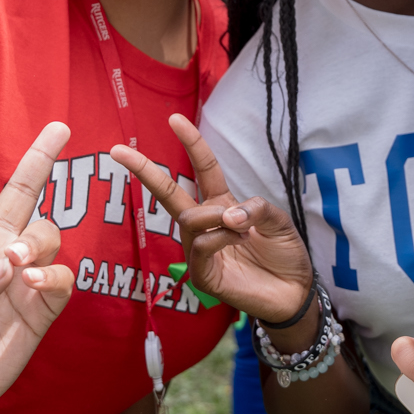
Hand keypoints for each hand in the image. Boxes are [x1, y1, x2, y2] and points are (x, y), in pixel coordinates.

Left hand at [0, 113, 75, 413]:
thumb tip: (12, 269)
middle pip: (21, 192)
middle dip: (41, 158)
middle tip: (60, 126)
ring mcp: (19, 276)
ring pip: (47, 230)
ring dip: (38, 237)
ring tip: (19, 260)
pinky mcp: (41, 306)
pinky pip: (61, 277)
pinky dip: (51, 276)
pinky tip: (33, 285)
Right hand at [111, 114, 316, 329]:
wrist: (296, 294)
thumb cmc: (285, 255)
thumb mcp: (278, 220)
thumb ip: (255, 207)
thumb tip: (226, 213)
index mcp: (223, 205)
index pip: (202, 169)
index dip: (191, 143)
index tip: (174, 119)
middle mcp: (206, 224)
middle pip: (169, 192)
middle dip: (144, 170)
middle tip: (118, 150)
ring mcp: (200, 250)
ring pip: (189, 219)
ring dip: (218, 218)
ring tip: (243, 232)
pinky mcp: (201, 276)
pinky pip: (199, 246)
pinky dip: (220, 238)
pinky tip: (238, 244)